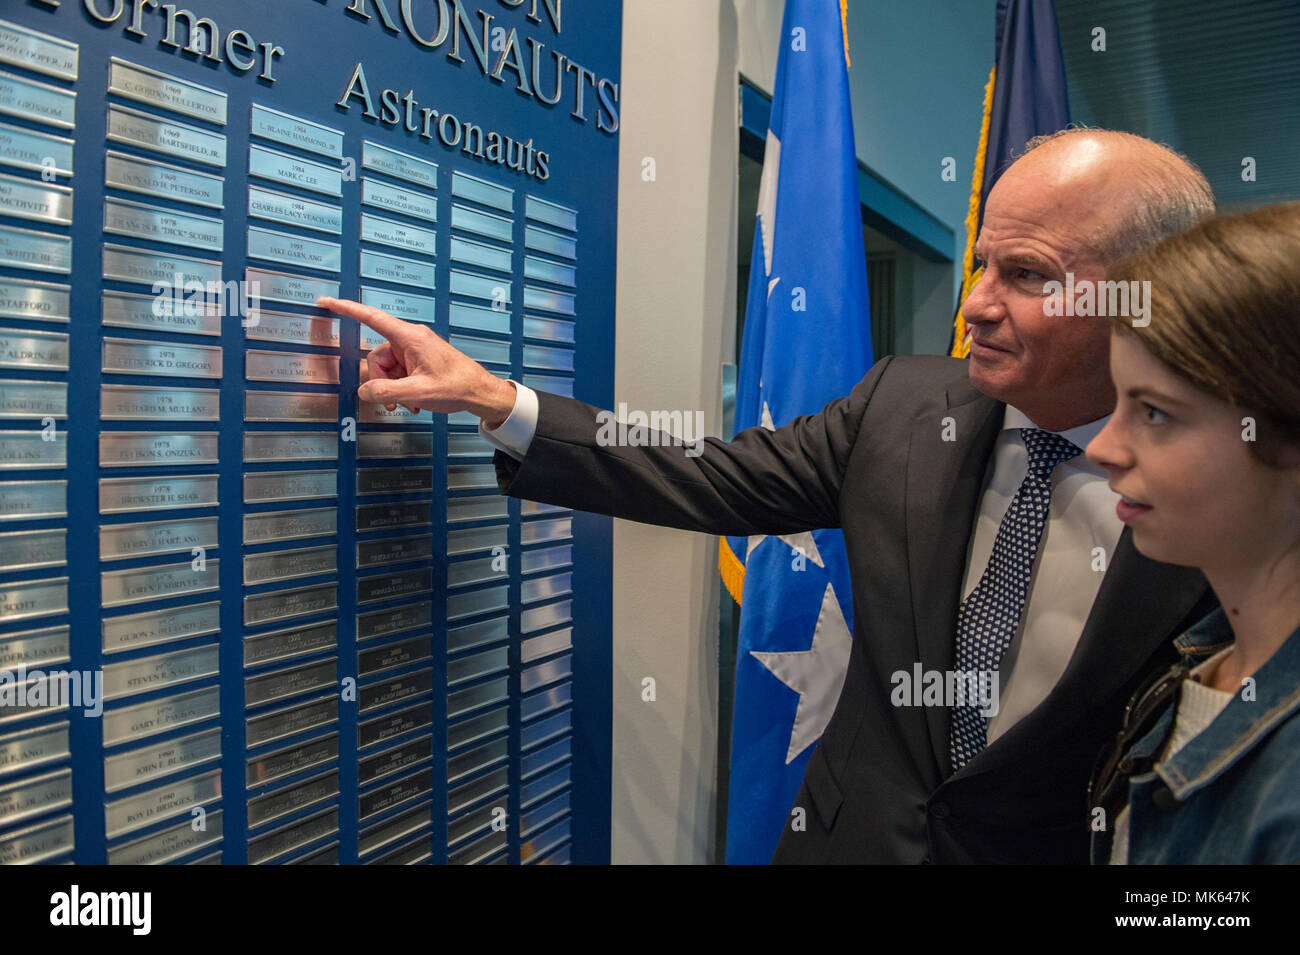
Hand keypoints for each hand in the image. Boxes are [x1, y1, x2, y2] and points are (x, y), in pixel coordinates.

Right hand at [316, 297, 516, 426]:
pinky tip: (414, 402)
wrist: (480, 393)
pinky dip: (402, 388)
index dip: (346, 309)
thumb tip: (365, 391)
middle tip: (396, 402)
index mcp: (409, 337)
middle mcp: (410, 339)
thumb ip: (386, 392)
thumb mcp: (417, 392)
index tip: (326, 302)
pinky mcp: (419, 360)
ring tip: (410, 404)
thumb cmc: (456, 387)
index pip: (371, 318)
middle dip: (382, 382)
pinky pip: (399, 373)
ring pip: (387, 369)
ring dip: (393, 389)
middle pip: (377, 357)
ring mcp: (415, 350)